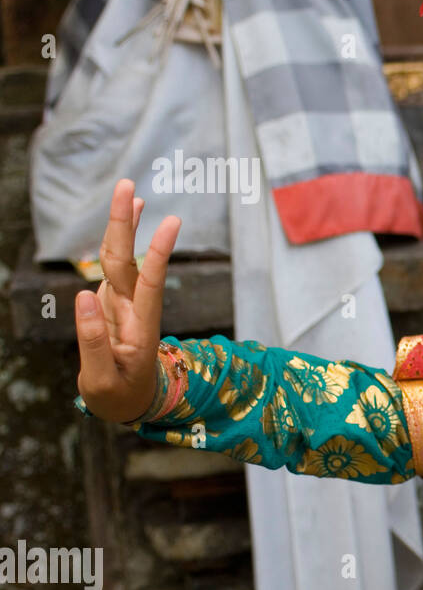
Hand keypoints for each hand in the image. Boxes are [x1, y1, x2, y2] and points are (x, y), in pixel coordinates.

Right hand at [75, 179, 181, 422]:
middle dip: (127, 223)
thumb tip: (84, 295)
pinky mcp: (113, 305)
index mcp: (139, 326)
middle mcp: (134, 308)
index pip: (150, 282)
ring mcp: (124, 304)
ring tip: (133, 195)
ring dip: (125, 228)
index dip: (159, 252)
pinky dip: (114, 246)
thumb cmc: (118, 395)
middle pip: (129, 261)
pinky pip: (112, 270)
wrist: (132, 404)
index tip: (171, 222)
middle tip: (129, 186)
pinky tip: (121, 228)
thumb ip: (94, 339)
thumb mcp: (102, 378)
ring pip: (122, 261)